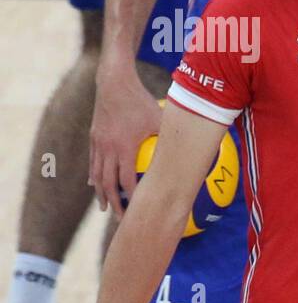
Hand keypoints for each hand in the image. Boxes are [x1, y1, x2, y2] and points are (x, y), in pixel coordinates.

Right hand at [89, 66, 161, 215]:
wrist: (112, 82)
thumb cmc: (141, 100)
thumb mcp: (160, 118)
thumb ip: (175, 134)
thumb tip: (199, 146)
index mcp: (124, 147)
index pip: (127, 180)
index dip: (133, 197)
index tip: (139, 211)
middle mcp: (108, 148)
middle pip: (108, 184)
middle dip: (114, 203)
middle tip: (120, 220)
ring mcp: (98, 144)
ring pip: (97, 175)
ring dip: (101, 193)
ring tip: (104, 207)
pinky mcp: (93, 137)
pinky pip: (93, 162)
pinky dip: (94, 176)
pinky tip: (95, 184)